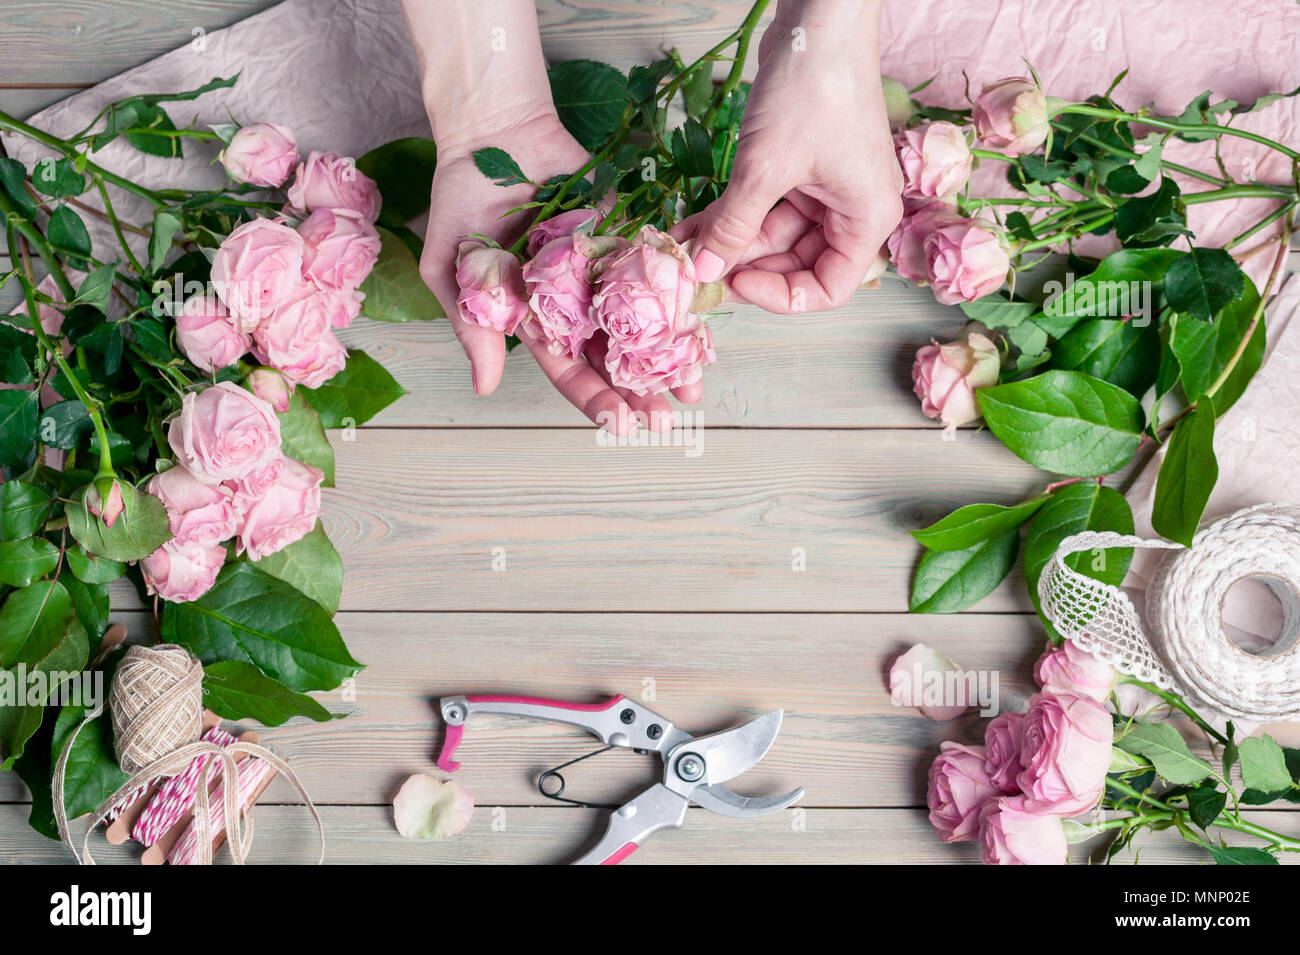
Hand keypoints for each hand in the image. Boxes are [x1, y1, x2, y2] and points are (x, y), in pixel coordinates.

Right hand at [421, 114, 697, 433]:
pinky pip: (655, 271)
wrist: (494, 131)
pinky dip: (677, 298)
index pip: (567, 368)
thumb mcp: (451, 270)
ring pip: (640, 323)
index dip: (592, 397)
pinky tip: (698, 325)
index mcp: (535, 318)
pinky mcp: (625, 237)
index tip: (618, 424)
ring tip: (691, 387)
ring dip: (666, 357)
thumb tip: (485, 387)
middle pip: (611, 356)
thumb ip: (473, 327)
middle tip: (666, 421)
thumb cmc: (461, 201)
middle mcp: (573, 303)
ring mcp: (601, 271)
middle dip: (638, 390)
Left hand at [677, 0, 901, 312]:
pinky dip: (728, 215)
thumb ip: (734, 226)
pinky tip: (687, 226)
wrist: (819, 20)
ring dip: (726, 241)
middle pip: (796, 263)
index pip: (828, 288)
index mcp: (867, 220)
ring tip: (678, 248)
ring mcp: (825, 188)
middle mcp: (851, 209)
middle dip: (743, 266)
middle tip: (693, 271)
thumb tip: (703, 273)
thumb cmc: (813, 90)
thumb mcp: (766, 168)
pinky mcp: (798, 167)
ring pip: (771, 235)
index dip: (780, 295)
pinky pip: (762, 206)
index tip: (734, 283)